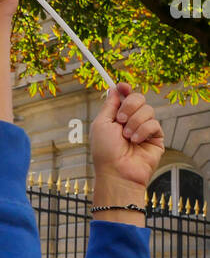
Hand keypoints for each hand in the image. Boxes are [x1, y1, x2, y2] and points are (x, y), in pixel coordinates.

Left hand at [90, 84, 164, 198]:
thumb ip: (110, 105)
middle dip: (130, 106)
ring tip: (127, 137)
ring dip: (135, 122)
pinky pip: (154, 123)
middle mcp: (131, 121)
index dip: (125, 89)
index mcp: (116, 117)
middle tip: (121, 120)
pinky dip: (143, 130)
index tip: (123, 86)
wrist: (118, 171)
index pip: (125, 96)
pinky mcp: (156, 137)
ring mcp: (144, 128)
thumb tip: (114, 88)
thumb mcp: (101, 123)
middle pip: (138, 98)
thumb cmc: (105, 151)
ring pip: (147, 109)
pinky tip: (136, 141)